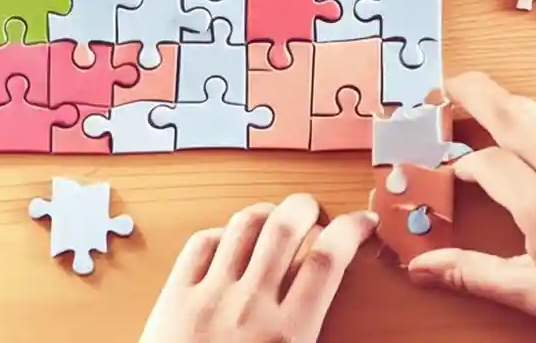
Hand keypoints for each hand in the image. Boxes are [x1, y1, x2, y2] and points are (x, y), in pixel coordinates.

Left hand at [140, 194, 376, 342]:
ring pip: (243, 225)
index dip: (351, 230)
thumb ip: (310, 336)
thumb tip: (326, 311)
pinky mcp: (173, 298)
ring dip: (266, 212)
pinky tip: (230, 244)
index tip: (361, 223)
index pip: (328, 260)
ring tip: (275, 220)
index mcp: (288, 334)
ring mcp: (208, 296)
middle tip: (314, 212)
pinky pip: (200, 244)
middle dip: (306, 206)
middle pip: (286, 226)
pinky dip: (221, 233)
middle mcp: (249, 306)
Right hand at [405, 73, 535, 342]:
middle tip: (451, 88)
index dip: (463, 166)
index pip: (487, 165)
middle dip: (476, 95)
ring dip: (524, 110)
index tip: (453, 173)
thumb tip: (423, 268)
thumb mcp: (532, 293)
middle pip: (514, 116)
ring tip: (503, 108)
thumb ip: (471, 274)